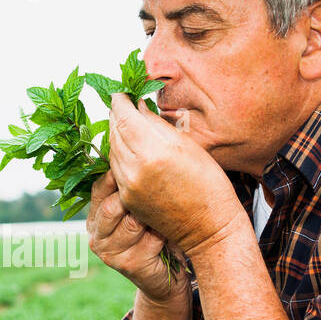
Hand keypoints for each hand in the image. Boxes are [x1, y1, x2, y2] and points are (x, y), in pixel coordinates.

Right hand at [87, 169, 190, 304]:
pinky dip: (164, 235)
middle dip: (137, 198)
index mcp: (95, 215)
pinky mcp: (127, 265)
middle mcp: (96, 234)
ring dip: (153, 218)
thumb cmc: (159, 232)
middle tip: (160, 193)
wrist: (168, 277)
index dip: (119, 174)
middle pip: (111, 206)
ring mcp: (109, 252)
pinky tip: (170, 236)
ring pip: (132, 222)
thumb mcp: (143, 207)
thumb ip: (133, 186)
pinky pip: (149, 239)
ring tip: (166, 217)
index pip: (99, 187)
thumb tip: (132, 147)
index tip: (142, 162)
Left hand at [107, 93, 243, 257]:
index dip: (119, 101)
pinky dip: (118, 153)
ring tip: (124, 121)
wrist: (208, 227)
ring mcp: (128, 186)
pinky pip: (115, 168)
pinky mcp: (127, 199)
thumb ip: (158, 124)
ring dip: (115, 133)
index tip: (120, 92)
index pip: (125, 117)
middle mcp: (135, 169)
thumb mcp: (188, 145)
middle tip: (121, 102)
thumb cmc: (209, 184)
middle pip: (114, 132)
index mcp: (154, 152)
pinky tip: (127, 145)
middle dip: (116, 115)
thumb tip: (138, 107)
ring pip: (112, 150)